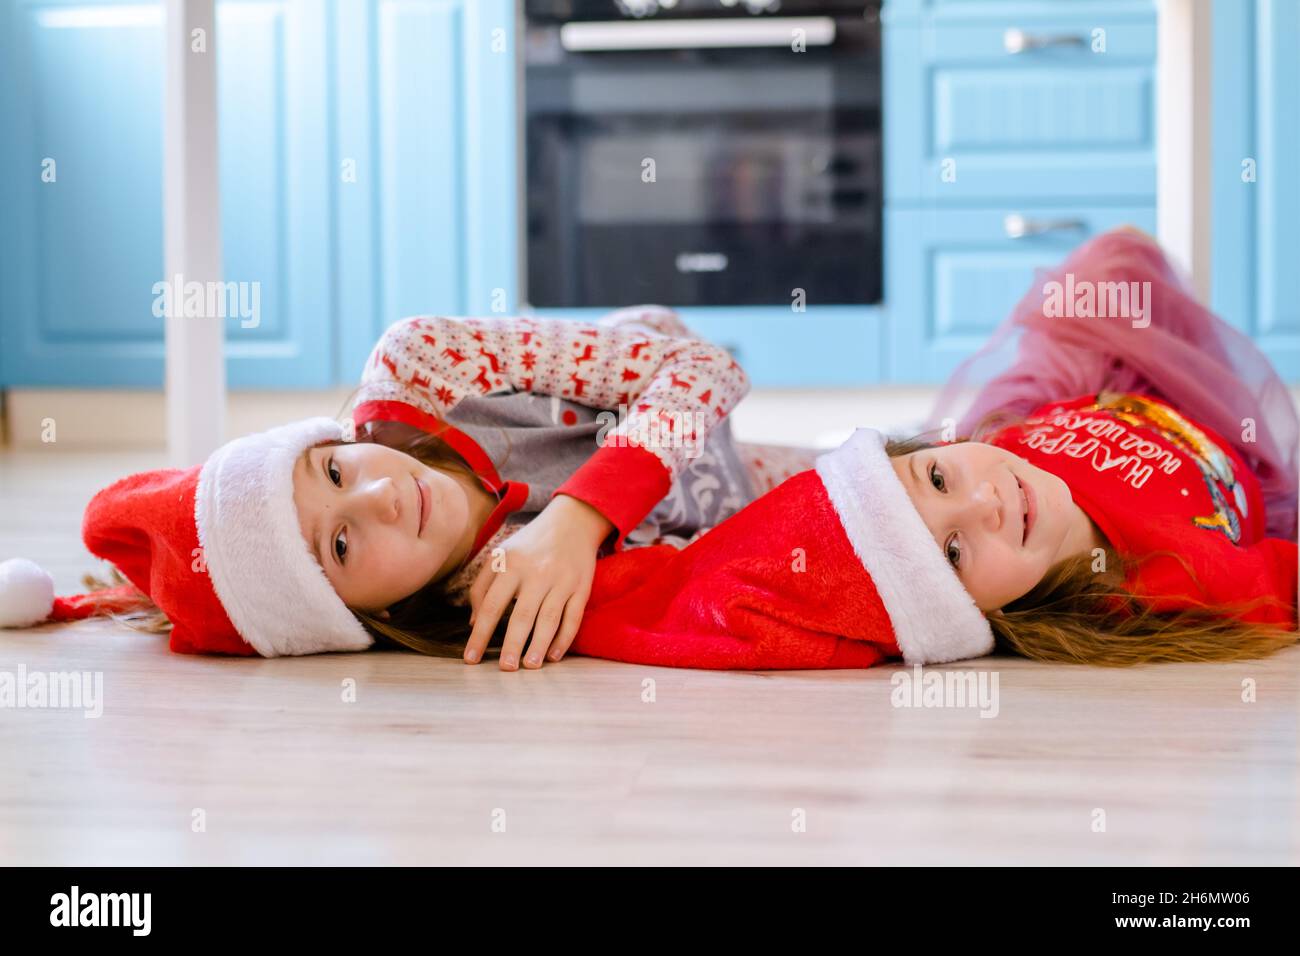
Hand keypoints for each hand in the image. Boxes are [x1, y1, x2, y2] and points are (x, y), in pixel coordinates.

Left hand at [464, 494, 613, 668]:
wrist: (571, 522)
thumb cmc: (529, 544)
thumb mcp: (500, 555)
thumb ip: (482, 586)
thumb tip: (475, 622)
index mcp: (512, 564)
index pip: (492, 605)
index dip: (480, 634)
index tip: (470, 658)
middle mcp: (537, 573)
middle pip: (522, 616)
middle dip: (513, 645)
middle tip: (505, 669)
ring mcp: (562, 581)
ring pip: (550, 619)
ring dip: (539, 646)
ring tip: (529, 667)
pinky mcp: (582, 587)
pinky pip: (573, 618)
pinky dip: (564, 639)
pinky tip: (553, 655)